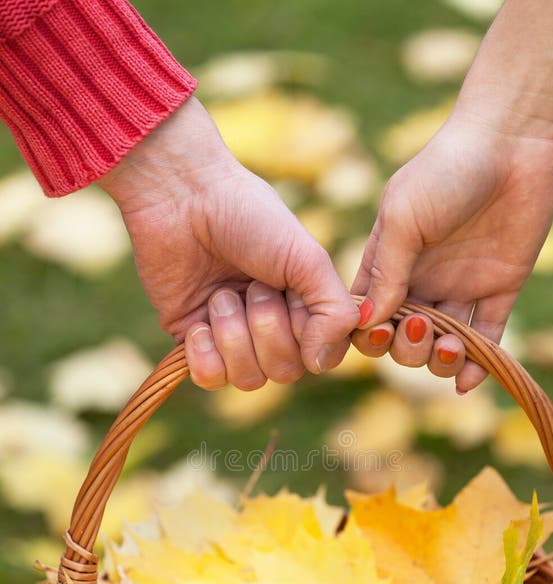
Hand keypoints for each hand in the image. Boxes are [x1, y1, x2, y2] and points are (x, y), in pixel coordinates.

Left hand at [98, 97, 358, 388]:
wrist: (182, 196)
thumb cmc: (249, 216)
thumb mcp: (308, 259)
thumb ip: (333, 313)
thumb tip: (321, 365)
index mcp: (305, 308)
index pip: (321, 357)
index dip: (305, 333)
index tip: (290, 293)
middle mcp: (273, 328)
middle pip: (283, 372)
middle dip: (266, 327)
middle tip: (251, 284)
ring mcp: (232, 337)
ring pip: (248, 380)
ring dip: (233, 333)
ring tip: (221, 293)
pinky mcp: (194, 341)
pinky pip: (210, 379)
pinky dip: (205, 354)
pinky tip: (198, 322)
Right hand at [352, 114, 552, 390]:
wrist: (511, 141)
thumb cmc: (444, 170)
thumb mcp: (402, 218)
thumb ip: (385, 271)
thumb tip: (366, 323)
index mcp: (389, 265)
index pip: (368, 317)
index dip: (367, 336)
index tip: (377, 334)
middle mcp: (421, 282)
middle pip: (403, 340)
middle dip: (407, 349)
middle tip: (422, 327)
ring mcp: (460, 288)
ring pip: (442, 346)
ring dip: (440, 360)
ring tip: (450, 346)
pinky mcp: (499, 290)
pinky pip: (485, 339)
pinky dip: (476, 365)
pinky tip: (468, 380)